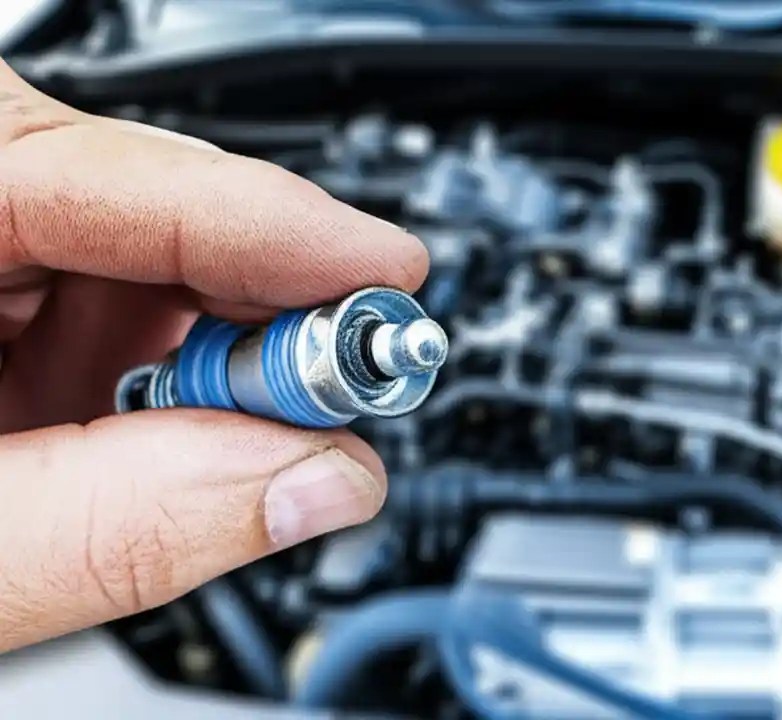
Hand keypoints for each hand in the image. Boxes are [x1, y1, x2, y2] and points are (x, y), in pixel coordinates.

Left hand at [0, 62, 426, 651]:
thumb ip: (121, 526)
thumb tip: (314, 481)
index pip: (67, 167)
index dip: (257, 219)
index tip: (383, 273)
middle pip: (104, 204)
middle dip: (232, 304)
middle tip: (320, 393)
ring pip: (99, 258)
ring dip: (177, 354)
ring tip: (200, 442)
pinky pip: (63, 304)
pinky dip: (122, 376)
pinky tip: (125, 434)